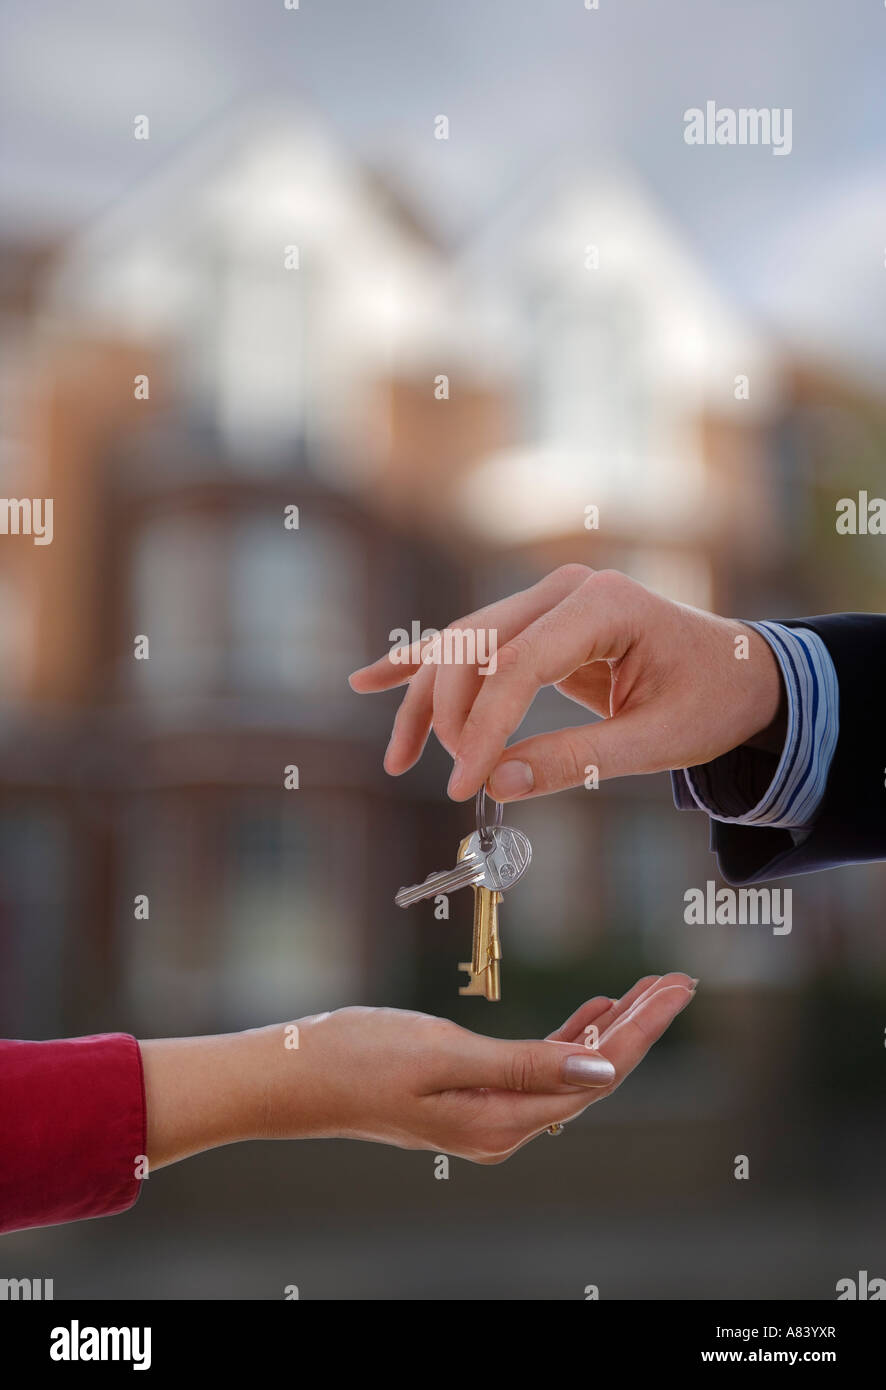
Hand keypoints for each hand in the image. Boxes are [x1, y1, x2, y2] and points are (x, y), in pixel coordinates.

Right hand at [141, 975, 693, 1167]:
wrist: (294, 1076)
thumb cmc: (359, 1056)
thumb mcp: (443, 1054)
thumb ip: (523, 1066)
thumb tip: (602, 1074)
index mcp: (502, 1121)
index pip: (595, 1075)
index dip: (640, 1030)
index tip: (677, 987)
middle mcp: (503, 1125)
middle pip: (592, 1073)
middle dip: (638, 1025)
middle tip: (679, 979)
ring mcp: (486, 1113)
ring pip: (569, 1068)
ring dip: (608, 1027)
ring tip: (648, 988)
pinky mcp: (470, 1094)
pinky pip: (539, 1067)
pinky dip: (569, 1036)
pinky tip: (590, 1011)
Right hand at [349, 565, 785, 801]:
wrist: (740, 671)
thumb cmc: (709, 700)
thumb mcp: (656, 741)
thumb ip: (578, 760)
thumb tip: (499, 783)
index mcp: (602, 604)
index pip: (516, 665)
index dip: (483, 729)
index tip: (463, 785)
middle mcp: (566, 588)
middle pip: (475, 646)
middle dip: (451, 717)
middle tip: (455, 779)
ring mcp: (548, 598)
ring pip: (463, 645)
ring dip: (426, 701)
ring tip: (396, 756)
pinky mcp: (537, 619)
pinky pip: (470, 641)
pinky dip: (421, 663)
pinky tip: (369, 679)